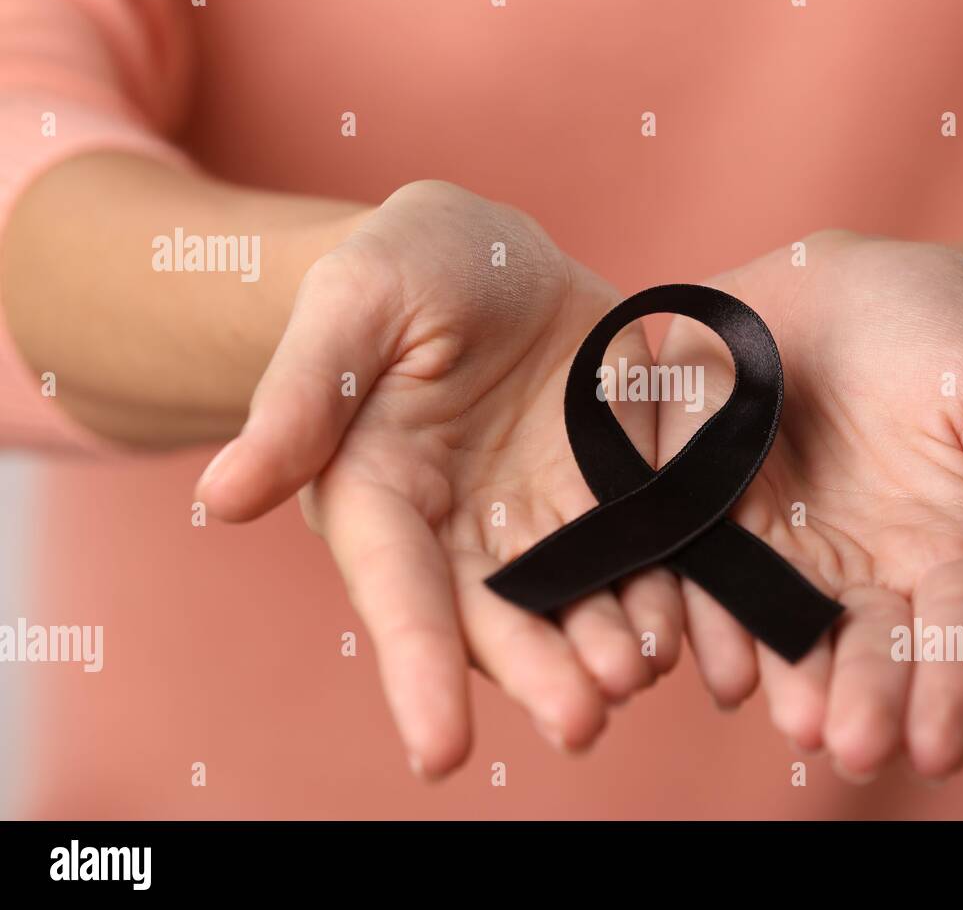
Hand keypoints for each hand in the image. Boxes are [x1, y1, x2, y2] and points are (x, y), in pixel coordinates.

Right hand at [195, 181, 680, 776]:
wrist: (488, 256)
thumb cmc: (401, 267)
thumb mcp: (351, 305)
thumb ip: (301, 397)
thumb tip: (223, 498)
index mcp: (382, 496)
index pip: (397, 592)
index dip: (416, 668)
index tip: (439, 752)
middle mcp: (462, 530)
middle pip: (498, 617)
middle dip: (538, 672)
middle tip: (580, 722)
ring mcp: (543, 514)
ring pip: (577, 598)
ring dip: (607, 646)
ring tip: (640, 672)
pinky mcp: (612, 487)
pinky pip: (643, 548)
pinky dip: (666, 587)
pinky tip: (691, 620)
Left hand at [657, 231, 962, 780]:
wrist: (848, 281)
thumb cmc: (944, 337)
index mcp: (952, 553)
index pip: (959, 634)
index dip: (952, 691)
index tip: (937, 747)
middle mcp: (864, 571)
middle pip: (867, 649)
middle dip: (863, 700)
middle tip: (853, 745)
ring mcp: (783, 550)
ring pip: (781, 626)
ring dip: (782, 673)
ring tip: (788, 714)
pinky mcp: (711, 516)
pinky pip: (704, 571)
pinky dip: (709, 617)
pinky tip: (715, 660)